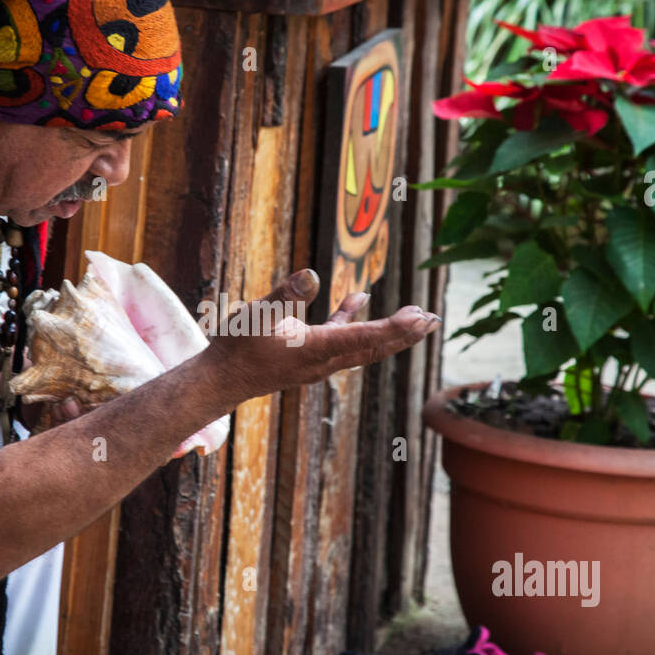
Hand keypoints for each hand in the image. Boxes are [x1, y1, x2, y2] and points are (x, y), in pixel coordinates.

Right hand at [202, 268, 439, 402]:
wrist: (220, 380)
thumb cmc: (236, 347)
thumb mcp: (258, 314)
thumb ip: (286, 293)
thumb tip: (313, 274)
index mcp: (317, 349)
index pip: (366, 339)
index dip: (395, 327)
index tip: (421, 317)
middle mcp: (324, 360)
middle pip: (375, 347)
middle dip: (406, 334)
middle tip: (434, 320)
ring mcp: (318, 360)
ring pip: (363, 345)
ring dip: (390, 331)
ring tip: (417, 318)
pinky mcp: (308, 355)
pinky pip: (339, 337)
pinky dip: (353, 320)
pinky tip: (360, 298)